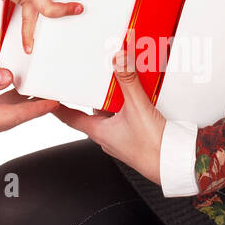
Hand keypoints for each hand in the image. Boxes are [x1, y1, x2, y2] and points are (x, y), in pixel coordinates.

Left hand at [53, 38, 165, 184]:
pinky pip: (126, 116)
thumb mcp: (137, 109)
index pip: (70, 117)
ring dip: (113, 97)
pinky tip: (137, 93)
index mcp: (99, 132)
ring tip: (116, 78)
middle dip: (92, 92)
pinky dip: (128, 103)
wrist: (178, 165)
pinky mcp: (136, 136)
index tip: (47, 95)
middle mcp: (108, 136)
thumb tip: (117, 59)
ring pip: (111, 112)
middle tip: (88, 75)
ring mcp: (122, 137)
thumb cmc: (154, 149)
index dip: (58, 106)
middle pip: (93, 109)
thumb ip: (127, 82)